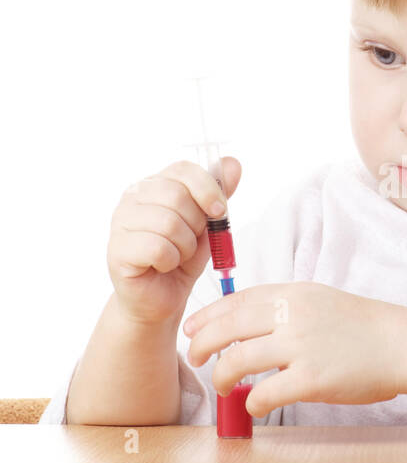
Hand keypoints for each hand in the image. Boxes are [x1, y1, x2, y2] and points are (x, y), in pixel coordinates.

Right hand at [108, 157, 242, 325]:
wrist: (161, 299)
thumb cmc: (181, 259)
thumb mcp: (207, 225)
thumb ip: (218, 195)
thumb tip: (232, 163)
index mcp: (155, 185)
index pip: (182, 170)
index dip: (207, 189)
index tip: (219, 211)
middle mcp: (133, 197)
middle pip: (176, 195)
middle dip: (195, 224)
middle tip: (190, 242)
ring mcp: (120, 222)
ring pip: (168, 223)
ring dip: (184, 246)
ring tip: (177, 256)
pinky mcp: (117, 250)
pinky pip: (158, 248)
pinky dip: (171, 261)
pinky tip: (164, 266)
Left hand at [183, 282, 406, 415]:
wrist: (402, 344)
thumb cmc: (363, 326)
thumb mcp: (320, 299)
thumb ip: (285, 307)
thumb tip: (246, 324)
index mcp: (293, 294)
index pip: (236, 301)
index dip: (207, 316)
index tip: (192, 329)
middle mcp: (292, 316)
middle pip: (227, 329)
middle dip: (203, 346)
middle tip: (197, 360)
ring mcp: (301, 347)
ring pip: (238, 361)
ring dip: (222, 378)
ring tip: (223, 387)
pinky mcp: (312, 379)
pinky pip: (264, 393)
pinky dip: (251, 402)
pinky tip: (255, 406)